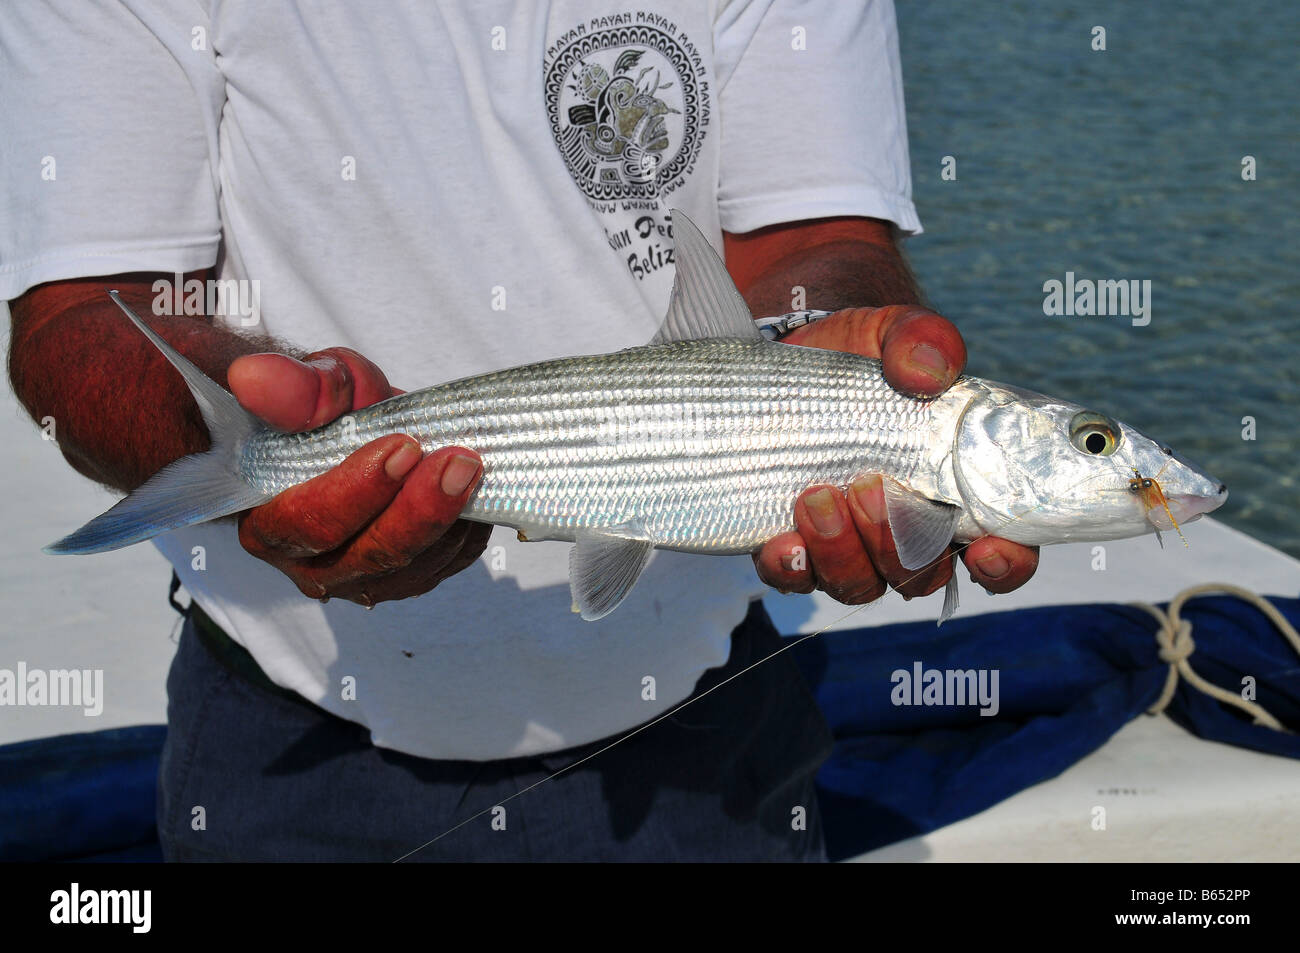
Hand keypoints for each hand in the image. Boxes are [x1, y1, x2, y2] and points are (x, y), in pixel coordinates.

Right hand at [228, 347, 489, 606]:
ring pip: (410, 571)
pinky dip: (463, 536)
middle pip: (369, 556)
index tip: (403, 445)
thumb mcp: (304, 381)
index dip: (358, 490)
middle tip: (460, 461)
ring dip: (448, 522)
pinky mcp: (399, 574)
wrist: (338, 425)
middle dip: (420, 510)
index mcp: (265, 521)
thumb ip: (290, 387)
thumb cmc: (312, 406)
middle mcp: (307, 562)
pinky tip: (475, 494)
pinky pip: (439, 568)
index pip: (308, 524)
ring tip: (473, 469)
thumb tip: (254, 377)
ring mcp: (357, 574)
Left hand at [754, 306, 1038, 603]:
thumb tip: (930, 369)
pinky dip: (792, 570)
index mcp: (956, 492)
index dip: (1005, 564)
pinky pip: (796, 580)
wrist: (791, 361)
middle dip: (897, 542)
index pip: (1002, 551)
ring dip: (843, 552)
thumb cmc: (862, 355)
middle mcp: (907, 532)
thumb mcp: (896, 331)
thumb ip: (923, 340)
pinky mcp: (794, 545)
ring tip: (817, 496)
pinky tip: (784, 544)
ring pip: (861, 584)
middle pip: (920, 575)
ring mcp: (849, 546)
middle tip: (867, 487)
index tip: (988, 550)